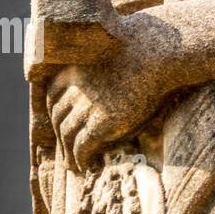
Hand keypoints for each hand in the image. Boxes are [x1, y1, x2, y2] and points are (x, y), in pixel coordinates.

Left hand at [45, 16, 170, 172]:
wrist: (161, 51)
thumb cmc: (146, 46)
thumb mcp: (110, 51)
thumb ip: (98, 66)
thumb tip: (100, 75)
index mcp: (73, 69)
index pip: (52, 96)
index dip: (55, 113)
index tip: (61, 123)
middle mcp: (75, 88)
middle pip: (57, 118)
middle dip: (59, 135)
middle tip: (65, 148)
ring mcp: (87, 106)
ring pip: (66, 135)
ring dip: (67, 153)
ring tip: (74, 164)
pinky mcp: (101, 123)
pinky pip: (82, 147)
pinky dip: (81, 159)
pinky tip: (86, 166)